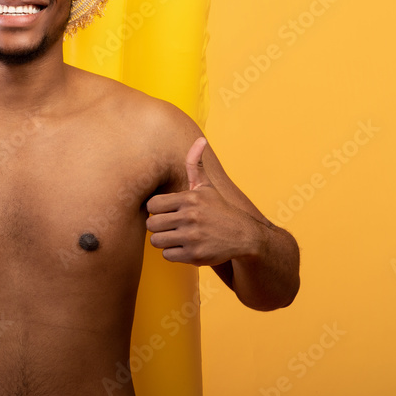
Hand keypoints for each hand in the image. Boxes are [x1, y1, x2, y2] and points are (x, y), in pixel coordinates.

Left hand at [146, 137, 261, 266]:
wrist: (243, 236)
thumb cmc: (219, 209)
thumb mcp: (207, 187)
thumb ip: (196, 164)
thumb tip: (200, 139)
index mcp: (189, 198)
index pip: (152, 205)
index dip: (156, 210)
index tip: (165, 212)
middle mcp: (190, 217)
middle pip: (151, 224)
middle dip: (158, 226)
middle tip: (169, 226)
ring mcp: (192, 237)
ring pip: (157, 241)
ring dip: (164, 240)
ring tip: (175, 236)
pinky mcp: (195, 255)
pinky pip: (167, 255)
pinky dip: (173, 253)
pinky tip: (184, 247)